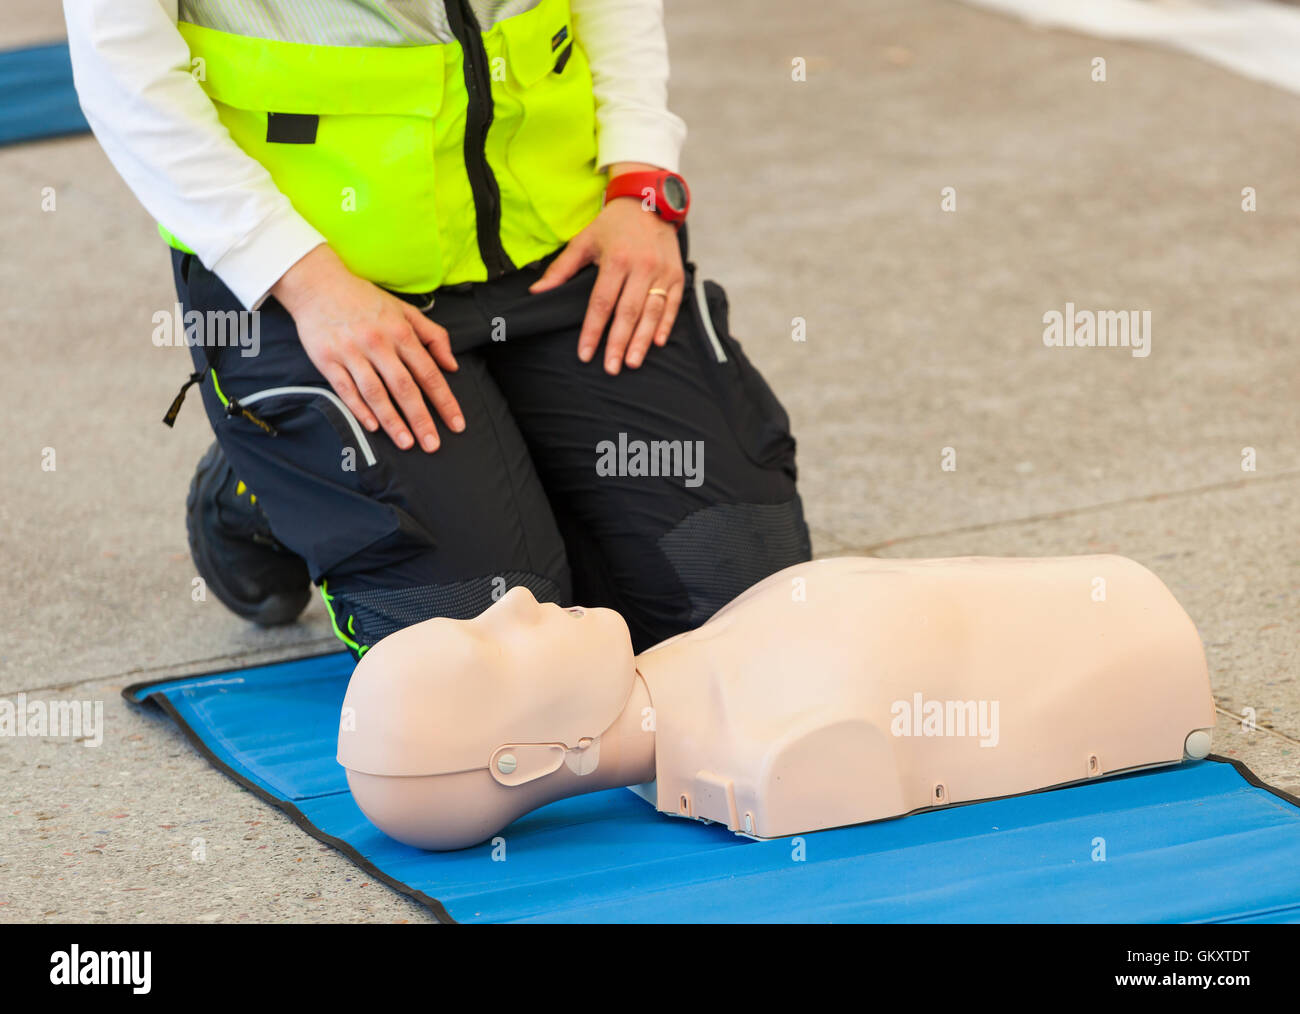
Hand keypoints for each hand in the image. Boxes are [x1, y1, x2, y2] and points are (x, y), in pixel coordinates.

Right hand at [270, 245, 463, 452]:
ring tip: (407, 443)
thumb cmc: (366, 300)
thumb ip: (433, 336)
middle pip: (404, 387)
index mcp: (400, 332)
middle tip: (433, 445)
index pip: (429, 372)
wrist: (318, 284)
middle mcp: (377, 343)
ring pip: (375, 392)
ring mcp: (351, 352)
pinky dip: (359, 409)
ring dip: (392, 420)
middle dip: (421, 418)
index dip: (444, 401)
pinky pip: (345, 389)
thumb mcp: (405, 310)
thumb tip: (452, 365)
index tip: (456, 424)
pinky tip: (373, 427)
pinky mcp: (327, 360)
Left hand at [528, 163, 685, 374]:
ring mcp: (662, 271)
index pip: (601, 303)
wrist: (648, 201)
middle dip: (617, 343)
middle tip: (610, 369)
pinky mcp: (677, 274)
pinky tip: (657, 343)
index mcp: (616, 259)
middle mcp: (641, 267)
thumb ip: (561, 269)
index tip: (585, 353)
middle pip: (627, 312)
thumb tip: (536, 293)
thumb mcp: (583, 241)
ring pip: (652, 312)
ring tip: (631, 363)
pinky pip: (673, 305)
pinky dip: (666, 325)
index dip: (593, 330)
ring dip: (642, 340)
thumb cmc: (612, 225)